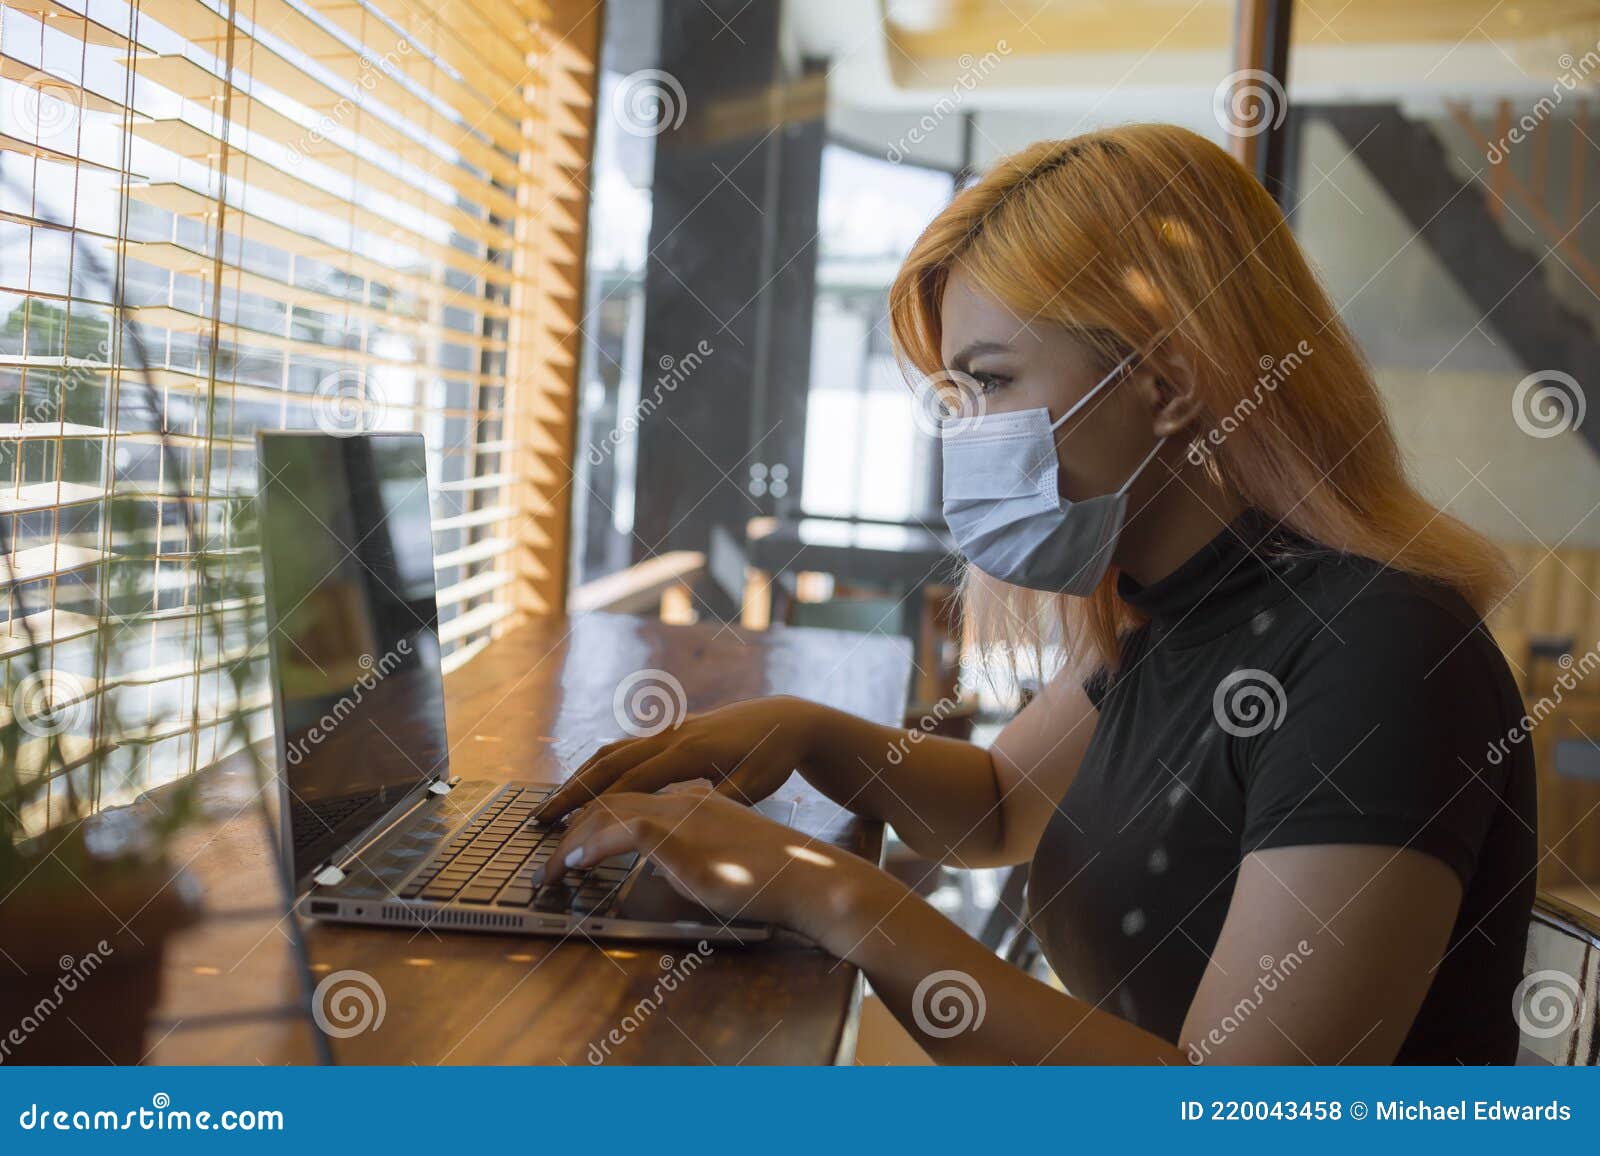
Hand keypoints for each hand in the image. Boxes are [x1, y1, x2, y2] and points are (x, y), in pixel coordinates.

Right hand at [535, 696, 820, 822]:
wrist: (785, 719)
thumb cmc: (773, 756)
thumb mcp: (757, 785)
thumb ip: (724, 801)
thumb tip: (694, 819)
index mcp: (689, 752)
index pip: (632, 783)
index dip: (600, 808)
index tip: (572, 833)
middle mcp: (671, 736)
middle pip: (608, 764)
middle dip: (572, 792)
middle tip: (540, 820)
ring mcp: (667, 731)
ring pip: (611, 752)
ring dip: (579, 777)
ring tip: (552, 806)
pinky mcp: (669, 732)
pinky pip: (623, 748)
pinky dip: (598, 767)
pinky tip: (586, 786)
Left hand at [535, 784, 864, 936]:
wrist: (811, 880)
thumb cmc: (775, 878)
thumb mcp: (724, 859)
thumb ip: (692, 856)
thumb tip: (663, 870)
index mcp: (694, 802)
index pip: (630, 797)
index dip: (594, 817)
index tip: (568, 843)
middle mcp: (684, 801)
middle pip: (611, 798)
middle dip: (571, 826)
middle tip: (546, 861)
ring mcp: (683, 816)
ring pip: (609, 811)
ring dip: (570, 839)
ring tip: (548, 869)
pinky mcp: (683, 838)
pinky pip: (622, 832)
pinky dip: (589, 847)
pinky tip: (570, 864)